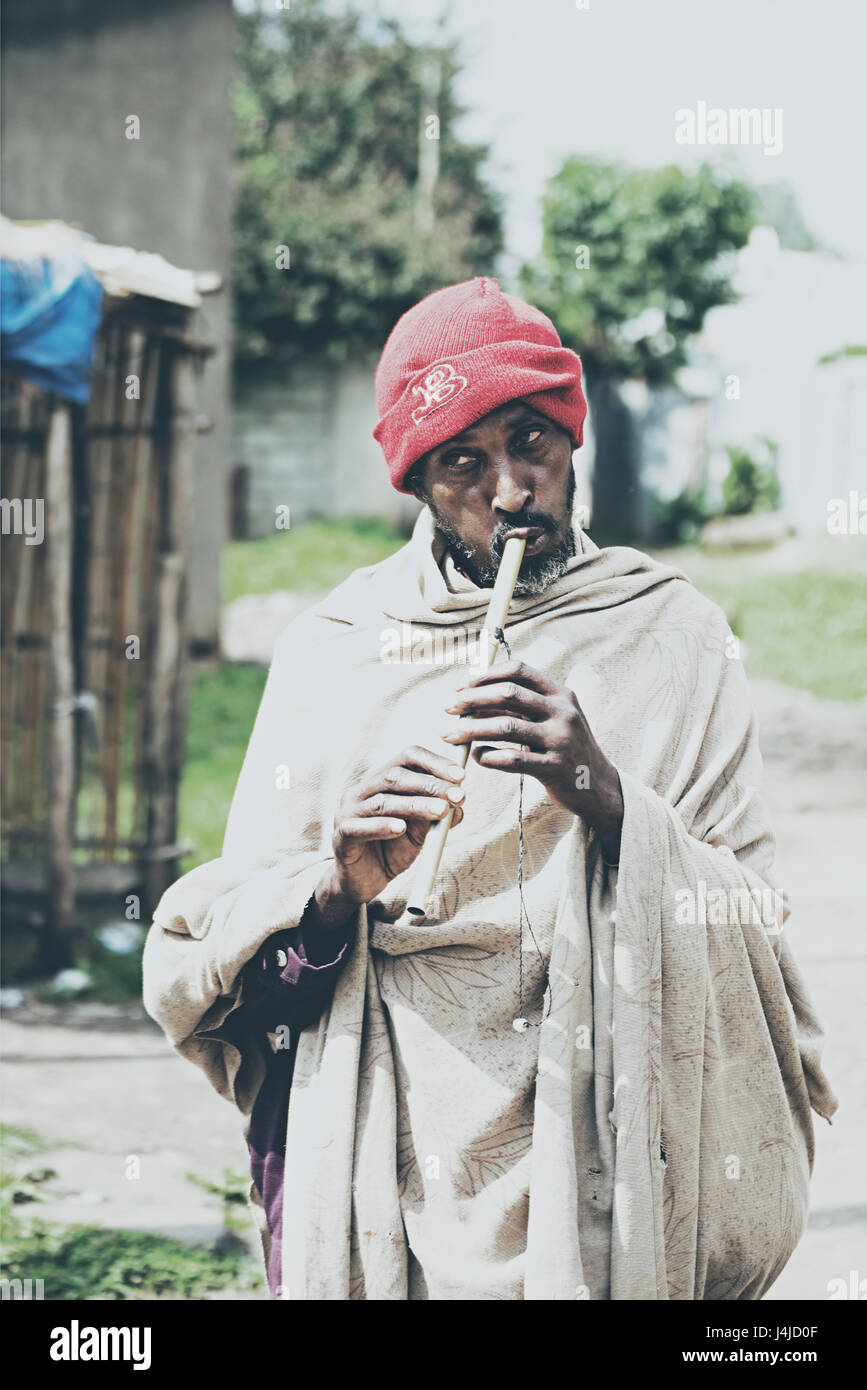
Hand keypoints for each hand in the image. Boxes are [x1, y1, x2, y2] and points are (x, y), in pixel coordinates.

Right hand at [324, 745, 466, 909]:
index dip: (435, 762)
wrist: (366, 881)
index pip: (407, 757)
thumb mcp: (422, 831)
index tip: (461, 776)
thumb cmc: (393, 849)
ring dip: (415, 805)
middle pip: (395, 776)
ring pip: (382, 801)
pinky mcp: (341, 835)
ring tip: (441, 812)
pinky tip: (400, 828)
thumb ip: (438, 815)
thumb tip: (460, 804)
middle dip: (430, 784)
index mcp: (381, 780)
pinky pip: (359, 827)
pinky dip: (381, 826)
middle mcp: (362, 790)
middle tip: (458, 796)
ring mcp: (348, 811)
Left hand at [441, 658, 622, 861]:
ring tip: (450, 735)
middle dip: (472, 699)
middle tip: (449, 708)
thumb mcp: (553, 718)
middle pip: (508, 694)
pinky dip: (487, 757)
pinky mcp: (554, 767)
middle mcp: (563, 712)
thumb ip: (522, 705)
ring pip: (505, 726)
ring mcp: (560, 739)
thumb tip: (473, 695)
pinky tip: (476, 757)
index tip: (462, 686)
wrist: (598, 785)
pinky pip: (512, 759)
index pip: (518, 670)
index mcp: (561, 693)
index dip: (486, 675)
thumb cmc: (566, 747)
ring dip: (471, 729)